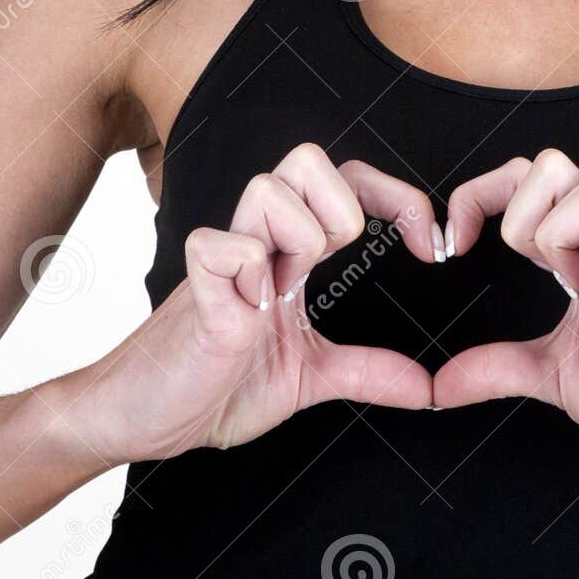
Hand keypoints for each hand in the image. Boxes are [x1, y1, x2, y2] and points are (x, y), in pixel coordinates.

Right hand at [75, 144, 435, 464]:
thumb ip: (367, 371)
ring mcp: (225, 259)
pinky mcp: (195, 289)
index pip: (348, 180)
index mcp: (290, 252)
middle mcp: (259, 240)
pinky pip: (223, 246)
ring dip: (296, 240)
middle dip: (341, 208)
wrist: (145, 420)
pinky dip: (248, 276)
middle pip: (308, 158)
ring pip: (268, 187)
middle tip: (334, 267)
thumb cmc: (217, 383)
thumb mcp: (310, 376)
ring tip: (282, 294)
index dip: (396, 197)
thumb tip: (428, 386)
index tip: (432, 249)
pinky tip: (249, 316)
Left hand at [433, 149, 578, 476]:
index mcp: (577, 256)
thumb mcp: (554, 378)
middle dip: (517, 210)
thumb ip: (498, 370)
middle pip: (551, 163)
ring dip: (562, 238)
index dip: (479, 195)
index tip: (452, 244)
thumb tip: (438, 385)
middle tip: (524, 270)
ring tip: (573, 291)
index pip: (524, 180)